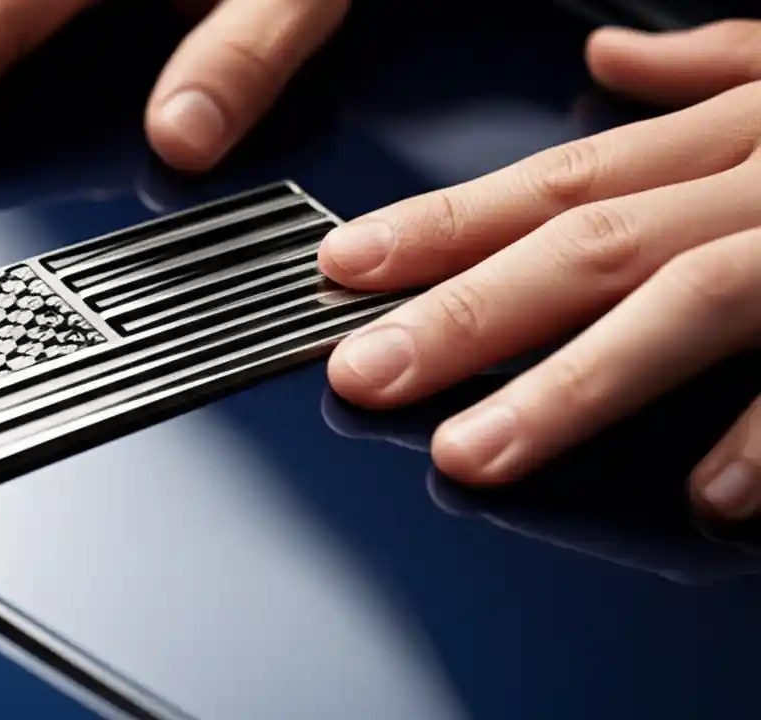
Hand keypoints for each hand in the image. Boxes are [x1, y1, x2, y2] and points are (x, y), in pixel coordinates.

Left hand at [318, 21, 760, 520]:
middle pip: (589, 243)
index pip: (560, 179)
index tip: (346, 267)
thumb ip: (713, 63)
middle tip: (361, 370)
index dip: (443, 223)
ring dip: (573, 384)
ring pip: (690, 301)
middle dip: (464, 311)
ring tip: (472, 452)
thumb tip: (610, 56)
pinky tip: (716, 492)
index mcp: (744, 129)